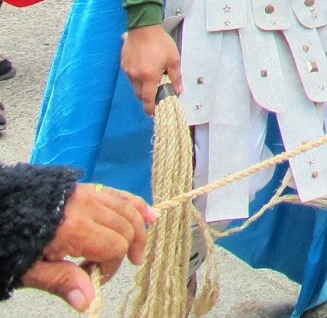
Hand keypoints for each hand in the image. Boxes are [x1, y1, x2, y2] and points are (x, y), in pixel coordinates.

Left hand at [22, 183, 156, 312]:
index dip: (111, 267)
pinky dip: (136, 205)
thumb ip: (62, 282)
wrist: (3, 212)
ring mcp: (89, 193)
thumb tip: (87, 302)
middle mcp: (88, 206)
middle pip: (126, 228)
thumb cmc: (15, 244)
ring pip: (128, 209)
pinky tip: (149, 216)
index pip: (114, 248)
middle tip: (108, 268)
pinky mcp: (88, 188)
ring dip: (138, 230)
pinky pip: (120, 195)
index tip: (96, 278)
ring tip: (137, 251)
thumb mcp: (32, 270)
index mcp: (74, 229)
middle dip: (124, 251)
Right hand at [121, 25, 181, 115]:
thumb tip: (178, 90)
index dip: (150, 109)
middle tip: (157, 94)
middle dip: (147, 98)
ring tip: (152, 78)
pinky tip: (145, 68)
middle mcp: (136, 76)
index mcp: (149, 76)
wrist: (143, 28)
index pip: (148, 99)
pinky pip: (131, 76)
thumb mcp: (173, 58)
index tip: (154, 113)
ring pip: (134, 86)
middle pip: (140, 95)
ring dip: (142, 87)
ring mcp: (128, 71)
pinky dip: (137, 77)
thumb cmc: (160, 42)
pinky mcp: (124, 65)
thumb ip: (176, 76)